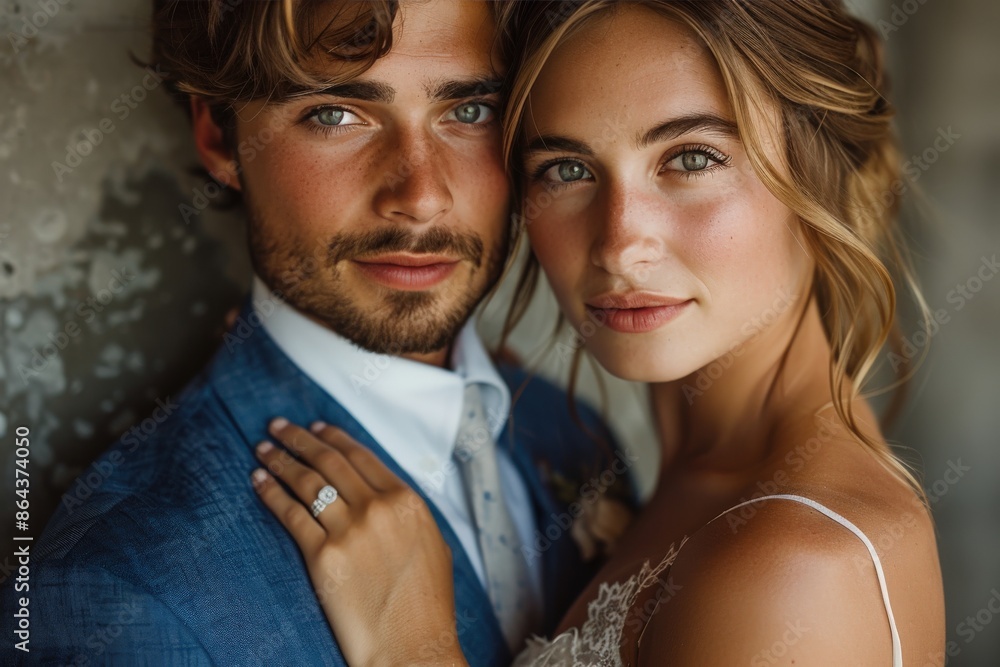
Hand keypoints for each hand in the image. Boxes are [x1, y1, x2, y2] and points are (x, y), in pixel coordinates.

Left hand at [251, 418, 468, 665]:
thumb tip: (380, 492)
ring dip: (280, 460)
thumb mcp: (432, 544)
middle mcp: (378, 508)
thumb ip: (406, 513)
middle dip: (299, 438)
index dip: (333, 438)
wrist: (412, 647)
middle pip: (329, 461)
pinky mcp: (323, 557)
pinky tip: (259, 481)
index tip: (314, 427)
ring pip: (307, 482)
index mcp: (408, 501)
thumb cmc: (427, 604)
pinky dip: (271, 493)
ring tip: (262, 449)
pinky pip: (291, 514)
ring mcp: (349, 531)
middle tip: (278, 425)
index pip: (361, 456)